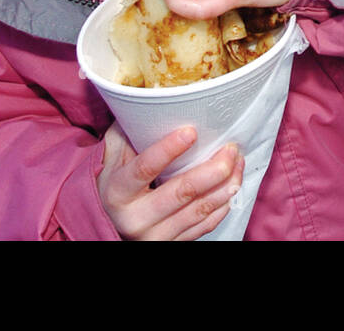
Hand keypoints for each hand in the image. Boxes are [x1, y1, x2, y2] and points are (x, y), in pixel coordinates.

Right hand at [98, 125, 243, 240]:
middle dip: (213, 169)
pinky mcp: (169, 245)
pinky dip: (222, 206)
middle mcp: (134, 218)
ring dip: (225, 185)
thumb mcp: (111, 154)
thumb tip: (151, 99)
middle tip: (231, 148)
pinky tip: (232, 186)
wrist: (105, 222)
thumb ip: (127, 130)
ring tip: (238, 162)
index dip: (168, 150)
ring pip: (199, 210)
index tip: (191, 131)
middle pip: (182, 192)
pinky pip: (203, 227)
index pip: (145, 169)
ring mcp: (153, 236)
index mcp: (117, 191)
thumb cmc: (113, 179)